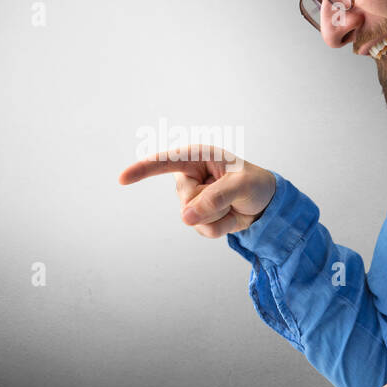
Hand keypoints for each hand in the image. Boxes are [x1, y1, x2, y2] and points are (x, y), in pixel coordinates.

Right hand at [117, 145, 276, 237]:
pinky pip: (203, 230)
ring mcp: (191, 198)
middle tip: (233, 195)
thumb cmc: (254, 183)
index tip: (122, 178)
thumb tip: (186, 217)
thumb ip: (215, 198)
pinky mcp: (197, 216)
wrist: (265, 203)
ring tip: (232, 204)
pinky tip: (230, 216)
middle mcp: (189, 176)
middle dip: (212, 204)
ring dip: (219, 217)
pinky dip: (221, 227)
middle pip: (186, 200)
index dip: (142, 170)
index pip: (164, 162)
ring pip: (194, 219)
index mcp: (197, 157)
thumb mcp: (242, 186)